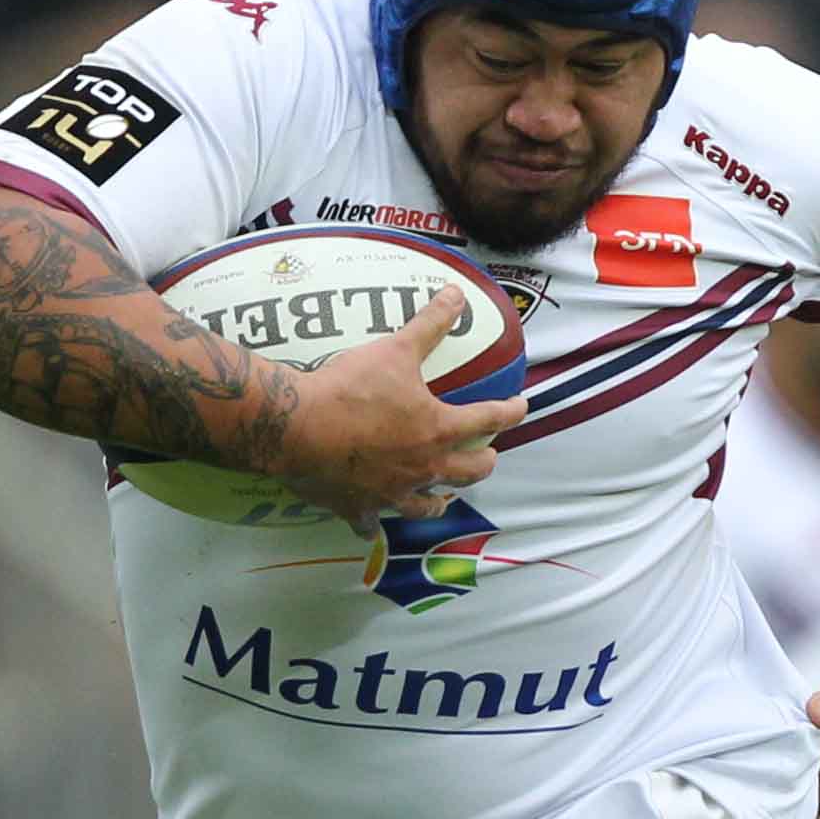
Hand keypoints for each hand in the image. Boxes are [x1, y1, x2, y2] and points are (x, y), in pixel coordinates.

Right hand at [265, 289, 524, 523]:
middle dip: (483, 462)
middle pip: (469, 472)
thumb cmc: (350, 390)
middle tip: (487, 454)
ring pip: (428, 505)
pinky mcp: (359, 507)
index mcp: (437, 430)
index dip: (510, 412)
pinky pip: (372, 524)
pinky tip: (373, 524)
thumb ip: (429, 325)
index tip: (521, 407)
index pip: (487, 420)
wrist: (298, 428)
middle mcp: (423, 468)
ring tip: (444, 495)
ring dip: (441, 499)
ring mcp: (392, 493)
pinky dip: (374, 523)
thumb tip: (455, 294)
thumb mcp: (395, 350)